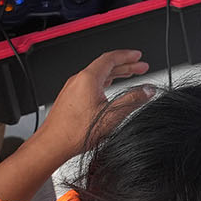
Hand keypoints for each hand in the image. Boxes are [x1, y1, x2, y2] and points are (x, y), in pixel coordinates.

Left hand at [33, 50, 152, 161]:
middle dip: (125, 65)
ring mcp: (71, 89)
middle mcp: (78, 80)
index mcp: (88, 78)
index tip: (138, 56)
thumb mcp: (112, 116)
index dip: (127, 56)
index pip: (111, 58)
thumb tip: (147, 91)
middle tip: (140, 66)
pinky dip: (104, 82)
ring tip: (129, 75)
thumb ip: (132, 100)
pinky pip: (89, 83)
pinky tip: (108, 89)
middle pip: (104, 65)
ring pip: (97, 74)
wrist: (52, 144)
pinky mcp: (69, 98)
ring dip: (114, 73)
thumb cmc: (75, 132)